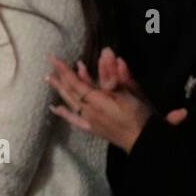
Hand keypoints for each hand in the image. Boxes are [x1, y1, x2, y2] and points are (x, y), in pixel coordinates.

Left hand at [46, 52, 186, 153]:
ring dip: (61, 89)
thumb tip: (107, 53)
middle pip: (70, 91)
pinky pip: (74, 120)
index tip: (53, 58)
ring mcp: (88, 120)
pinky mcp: (92, 128)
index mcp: (96, 101)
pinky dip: (64, 114)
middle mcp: (88, 110)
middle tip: (50, 65)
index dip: (64, 70)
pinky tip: (54, 108)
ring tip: (49, 79)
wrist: (145, 141)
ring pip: (70, 101)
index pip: (75, 82)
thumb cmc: (139, 116)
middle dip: (60, 77)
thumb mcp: (130, 93)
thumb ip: (116, 74)